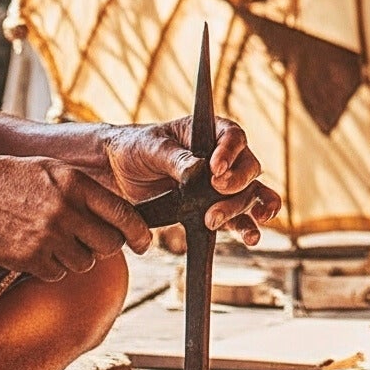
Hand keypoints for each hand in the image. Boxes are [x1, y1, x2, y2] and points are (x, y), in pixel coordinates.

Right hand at [0, 157, 150, 282]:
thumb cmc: (10, 178)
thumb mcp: (54, 170)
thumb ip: (85, 191)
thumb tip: (115, 213)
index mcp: (76, 185)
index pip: (122, 214)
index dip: (139, 232)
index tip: (145, 243)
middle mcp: (65, 212)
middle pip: (109, 244)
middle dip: (107, 246)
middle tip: (97, 242)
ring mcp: (46, 238)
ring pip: (84, 262)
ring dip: (78, 257)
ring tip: (59, 241)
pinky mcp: (27, 259)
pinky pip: (57, 274)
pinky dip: (54, 267)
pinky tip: (40, 251)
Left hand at [105, 116, 280, 247]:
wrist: (118, 172)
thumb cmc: (138, 148)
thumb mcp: (152, 148)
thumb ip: (176, 159)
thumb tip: (197, 170)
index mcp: (210, 132)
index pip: (233, 137)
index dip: (230, 153)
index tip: (215, 170)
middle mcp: (224, 157)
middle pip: (247, 167)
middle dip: (236, 182)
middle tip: (216, 190)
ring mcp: (221, 185)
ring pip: (247, 193)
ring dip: (240, 208)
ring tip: (215, 219)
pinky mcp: (214, 208)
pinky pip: (238, 218)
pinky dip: (246, 227)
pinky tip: (251, 237)